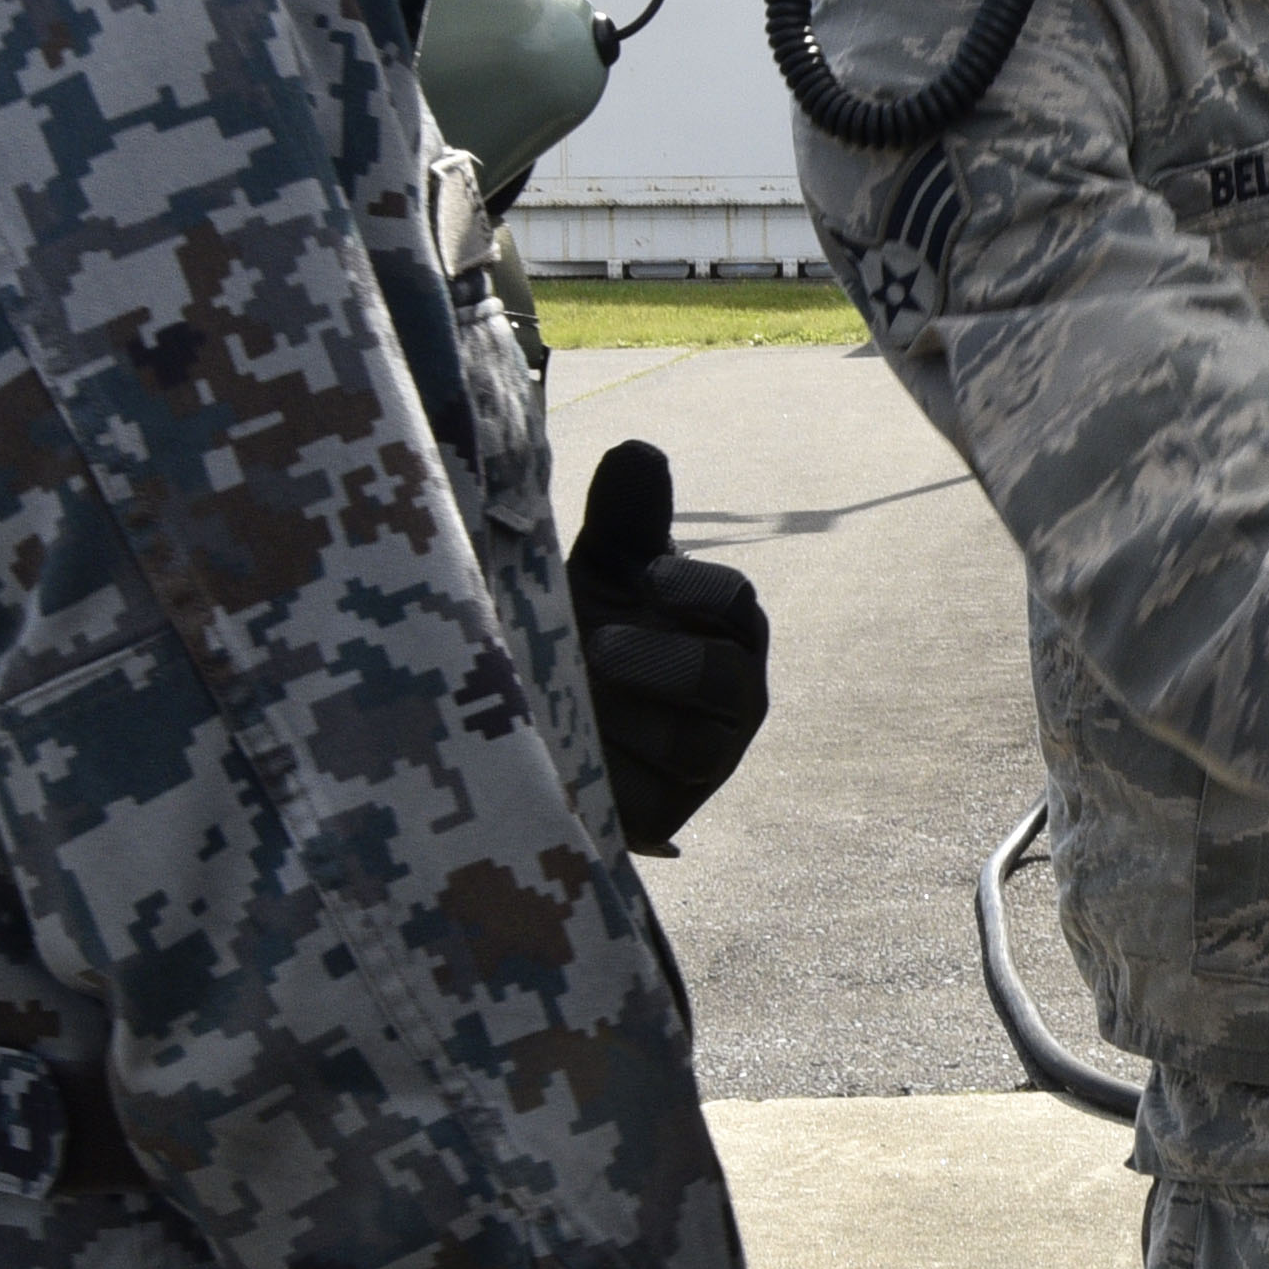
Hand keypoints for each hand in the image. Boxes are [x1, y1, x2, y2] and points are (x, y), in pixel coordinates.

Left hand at [570, 440, 771, 853]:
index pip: (733, 604)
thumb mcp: (599, 575)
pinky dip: (604, 775)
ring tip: (563, 701)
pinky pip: (648, 804)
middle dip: (667, 664)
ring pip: (689, 750)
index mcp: (724, 628)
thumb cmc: (580, 631)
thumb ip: (625, 521)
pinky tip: (560, 753)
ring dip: (622, 720)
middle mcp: (731, 699)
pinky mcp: (665, 817)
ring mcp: (705, 763)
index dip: (696, 590)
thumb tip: (637, 450)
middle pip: (727, 683)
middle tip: (598, 646)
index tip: (647, 576)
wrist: (535, 724)